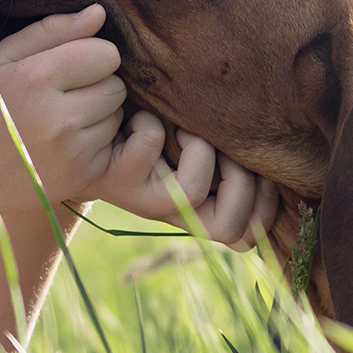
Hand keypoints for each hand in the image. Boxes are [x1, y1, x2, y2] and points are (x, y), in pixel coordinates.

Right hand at [0, 5, 125, 214]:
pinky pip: (110, 147)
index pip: (106, 54)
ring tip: (60, 118)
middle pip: (116, 85)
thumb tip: (99, 12)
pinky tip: (63, 143)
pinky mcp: (80, 179)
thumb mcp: (0, 60)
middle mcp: (60, 118)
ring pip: (116, 115)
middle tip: (62, 93)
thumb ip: (51, 31)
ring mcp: (72, 153)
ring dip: (98, 113)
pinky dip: (94, 142)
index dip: (89, 54)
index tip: (67, 65)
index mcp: (37, 78)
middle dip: (96, 83)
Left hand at [77, 111, 279, 250]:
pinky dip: (150, 125)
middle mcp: (175, 212)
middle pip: (233, 231)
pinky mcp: (115, 178)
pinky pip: (148, 146)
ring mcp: (144, 200)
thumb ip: (228, 147)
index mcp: (201, 208)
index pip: (248, 235)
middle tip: (225, 148)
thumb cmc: (149, 126)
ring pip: (192, 193)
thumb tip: (269, 139)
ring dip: (200, 150)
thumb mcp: (192, 138)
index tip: (257, 163)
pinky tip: (139, 117)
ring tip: (185, 129)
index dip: (266, 204)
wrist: (82, 133)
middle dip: (243, 182)